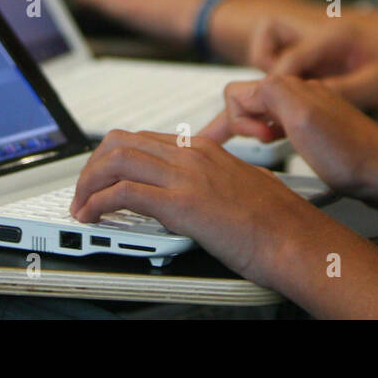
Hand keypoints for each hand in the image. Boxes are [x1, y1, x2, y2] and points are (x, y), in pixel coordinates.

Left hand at [69, 130, 321, 282]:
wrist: (297, 238)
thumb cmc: (278, 222)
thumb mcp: (240, 187)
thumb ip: (214, 181)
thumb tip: (197, 192)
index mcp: (204, 148)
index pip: (143, 139)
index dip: (113, 157)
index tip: (101, 176)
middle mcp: (191, 154)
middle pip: (122, 142)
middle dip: (93, 166)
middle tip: (83, 190)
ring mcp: (185, 176)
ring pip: (116, 160)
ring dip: (88, 183)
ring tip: (81, 206)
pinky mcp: (181, 203)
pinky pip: (123, 193)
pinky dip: (98, 203)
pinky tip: (92, 216)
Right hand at [201, 74, 377, 216]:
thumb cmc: (351, 153)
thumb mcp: (303, 119)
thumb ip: (271, 94)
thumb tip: (245, 91)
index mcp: (293, 83)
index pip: (238, 91)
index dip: (237, 119)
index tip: (255, 142)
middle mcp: (300, 89)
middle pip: (248, 97)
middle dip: (235, 119)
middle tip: (227, 144)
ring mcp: (308, 106)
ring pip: (262, 108)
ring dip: (248, 125)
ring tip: (246, 145)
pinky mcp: (316, 124)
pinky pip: (280, 120)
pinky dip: (266, 130)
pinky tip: (271, 143)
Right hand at [248, 14, 377, 116]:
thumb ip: (340, 89)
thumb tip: (303, 100)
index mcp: (335, 37)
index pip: (283, 56)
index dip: (272, 85)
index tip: (271, 112)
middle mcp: (326, 42)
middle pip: (271, 42)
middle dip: (262, 69)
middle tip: (269, 101)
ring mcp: (328, 57)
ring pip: (281, 61)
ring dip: (275, 83)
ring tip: (279, 113)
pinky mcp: (333, 72)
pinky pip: (298, 79)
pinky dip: (290, 95)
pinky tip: (299, 118)